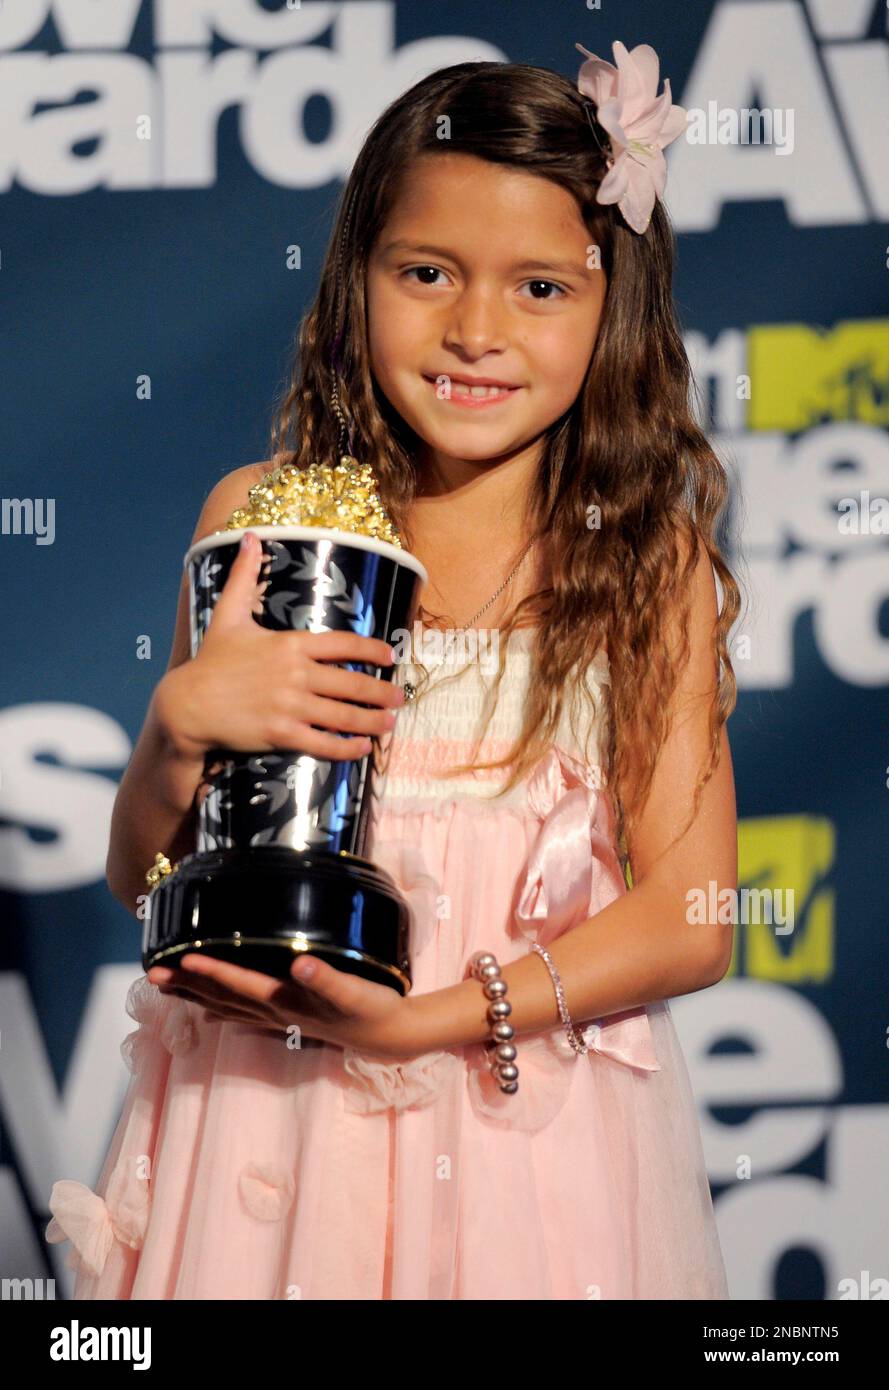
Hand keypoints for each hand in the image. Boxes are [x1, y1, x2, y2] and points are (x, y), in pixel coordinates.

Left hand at [146, 952, 423, 1060]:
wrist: (391, 1035)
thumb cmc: (373, 1009)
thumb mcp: (354, 992)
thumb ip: (326, 978)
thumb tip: (300, 964)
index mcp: (287, 1002)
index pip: (241, 984)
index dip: (211, 971)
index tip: (182, 959)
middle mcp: (277, 1013)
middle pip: (223, 998)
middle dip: (188, 986)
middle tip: (152, 974)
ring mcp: (281, 1019)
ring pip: (229, 1007)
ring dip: (197, 996)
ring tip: (167, 987)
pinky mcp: (290, 1018)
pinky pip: (245, 1015)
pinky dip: (223, 1010)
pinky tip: (211, 1010)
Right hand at [155, 529, 404, 762]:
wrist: (187, 705)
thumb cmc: (211, 661)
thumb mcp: (228, 615)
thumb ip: (245, 577)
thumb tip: (250, 537)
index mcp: (290, 644)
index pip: (344, 645)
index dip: (372, 650)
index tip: (390, 656)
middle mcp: (296, 674)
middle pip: (352, 683)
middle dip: (382, 692)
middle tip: (400, 696)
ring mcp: (290, 705)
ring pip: (343, 715)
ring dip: (372, 720)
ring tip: (390, 722)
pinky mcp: (281, 733)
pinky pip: (323, 743)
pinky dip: (347, 747)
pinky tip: (363, 749)